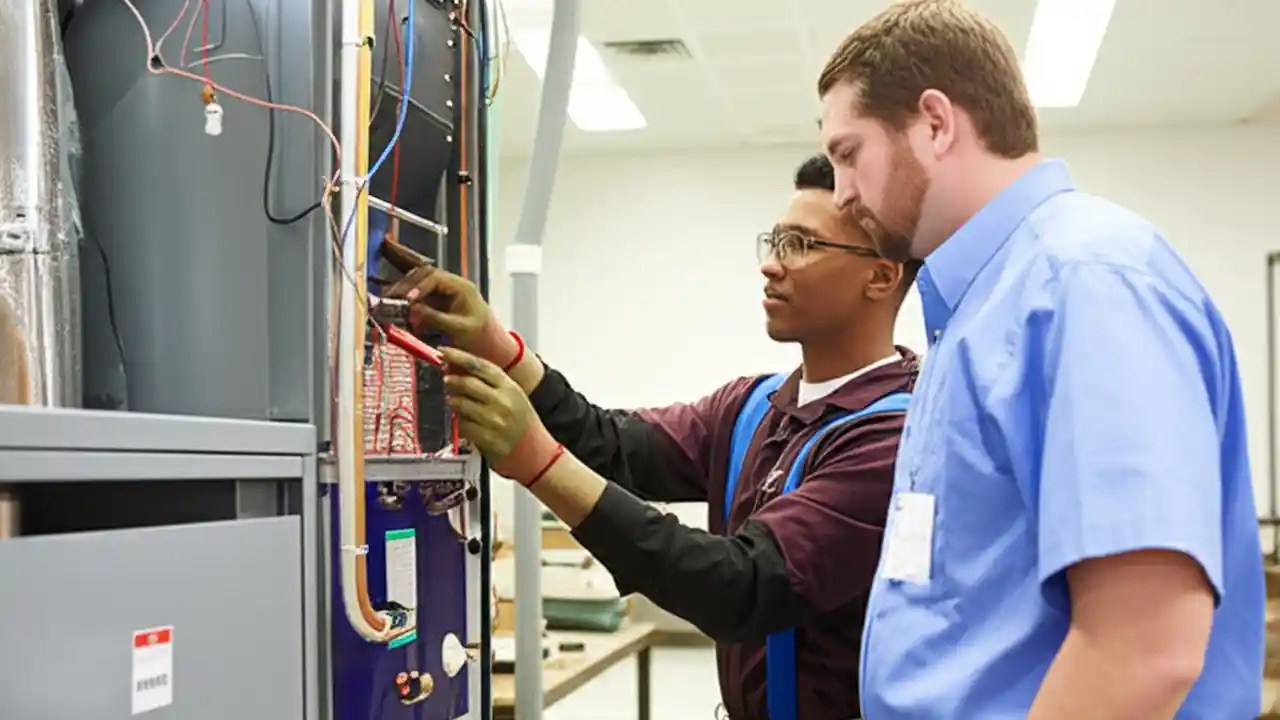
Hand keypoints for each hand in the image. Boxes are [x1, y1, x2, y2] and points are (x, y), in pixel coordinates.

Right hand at [386, 267, 517, 365]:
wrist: (490, 344)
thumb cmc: (480, 336)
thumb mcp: (459, 329)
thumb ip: (436, 318)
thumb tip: (414, 310)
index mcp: (462, 287)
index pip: (436, 278)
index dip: (419, 286)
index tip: (407, 298)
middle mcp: (453, 285)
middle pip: (425, 276)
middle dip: (407, 286)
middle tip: (392, 298)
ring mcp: (445, 292)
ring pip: (421, 285)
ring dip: (407, 294)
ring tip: (393, 304)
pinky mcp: (440, 302)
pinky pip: (422, 298)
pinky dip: (412, 305)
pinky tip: (403, 314)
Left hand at [441, 347, 560, 483]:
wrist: (533, 448)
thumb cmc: (519, 419)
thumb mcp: (512, 394)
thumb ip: (489, 382)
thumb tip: (459, 368)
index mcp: (509, 387)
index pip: (480, 366)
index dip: (459, 357)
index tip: (444, 352)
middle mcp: (503, 401)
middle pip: (467, 383)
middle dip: (452, 380)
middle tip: (446, 380)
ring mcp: (495, 420)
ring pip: (461, 404)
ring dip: (453, 401)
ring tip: (455, 402)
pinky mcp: (487, 438)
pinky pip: (462, 424)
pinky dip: (459, 421)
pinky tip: (463, 421)